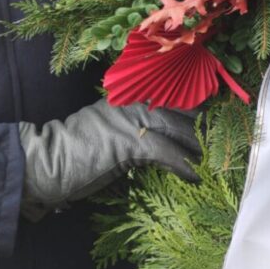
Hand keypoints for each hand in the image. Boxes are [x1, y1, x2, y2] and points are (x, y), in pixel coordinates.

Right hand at [18, 98, 200, 216]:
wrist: (46, 161)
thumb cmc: (74, 147)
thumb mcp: (105, 124)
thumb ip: (131, 119)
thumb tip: (161, 128)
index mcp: (128, 94)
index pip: (171, 91)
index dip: (196, 102)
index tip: (217, 111)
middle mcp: (132, 101)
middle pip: (181, 107)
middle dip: (205, 123)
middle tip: (223, 136)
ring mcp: (132, 120)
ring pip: (180, 128)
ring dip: (200, 146)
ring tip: (212, 159)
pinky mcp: (130, 143)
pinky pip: (168, 153)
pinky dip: (184, 166)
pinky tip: (195, 177)